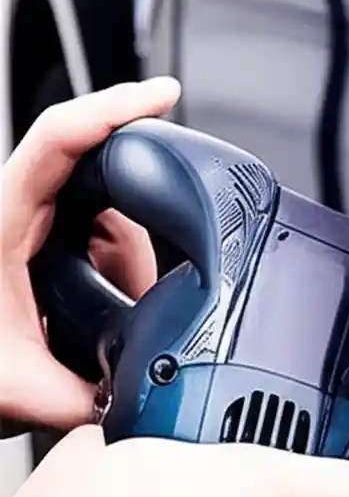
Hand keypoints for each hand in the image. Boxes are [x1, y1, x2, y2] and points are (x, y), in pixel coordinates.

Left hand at [0, 78, 174, 431]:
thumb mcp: (15, 392)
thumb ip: (85, 399)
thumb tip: (141, 401)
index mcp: (0, 223)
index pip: (58, 139)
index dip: (114, 108)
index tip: (163, 95)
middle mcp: (12, 212)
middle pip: (103, 171)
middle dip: (153, 204)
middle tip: (183, 234)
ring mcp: (27, 226)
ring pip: (106, 208)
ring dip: (136, 248)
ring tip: (140, 300)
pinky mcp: (37, 245)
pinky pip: (97, 233)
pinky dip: (122, 262)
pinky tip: (124, 300)